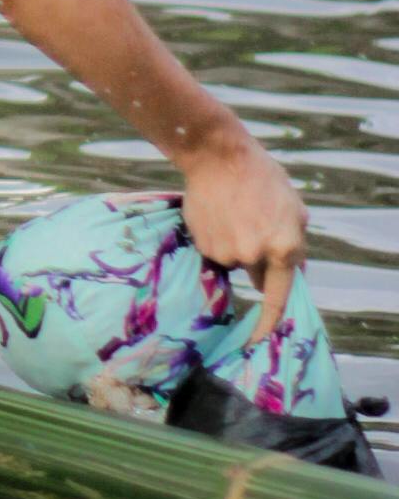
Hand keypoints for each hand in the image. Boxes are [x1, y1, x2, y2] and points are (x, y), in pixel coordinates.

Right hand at [182, 121, 307, 343]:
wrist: (218, 156)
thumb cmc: (262, 177)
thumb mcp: (293, 208)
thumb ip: (295, 244)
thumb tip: (294, 271)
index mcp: (283, 248)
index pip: (278, 298)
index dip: (269, 324)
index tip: (259, 342)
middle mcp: (255, 255)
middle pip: (258, 275)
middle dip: (258, 261)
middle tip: (252, 225)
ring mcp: (227, 251)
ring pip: (235, 261)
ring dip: (236, 245)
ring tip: (234, 212)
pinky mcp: (204, 244)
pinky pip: (215, 250)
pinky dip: (217, 237)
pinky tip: (218, 213)